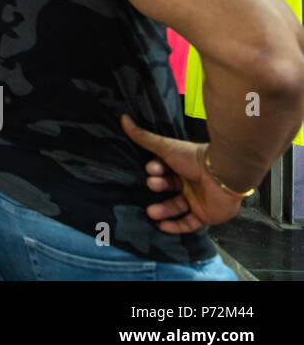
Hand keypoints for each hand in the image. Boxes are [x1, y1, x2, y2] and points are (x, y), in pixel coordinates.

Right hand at [120, 114, 246, 232]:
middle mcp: (189, 183)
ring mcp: (197, 200)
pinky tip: (162, 226)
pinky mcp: (205, 216)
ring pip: (176, 207)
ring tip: (151, 212)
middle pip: (168, 188)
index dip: (155, 171)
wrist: (223, 175)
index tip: (153, 169)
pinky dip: (175, 226)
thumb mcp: (165, 147)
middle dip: (157, 187)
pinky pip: (188, 224)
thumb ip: (144, 137)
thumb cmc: (193, 159)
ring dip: (162, 210)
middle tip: (154, 185)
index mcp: (182, 167)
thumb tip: (123, 118)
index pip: (163, 172)